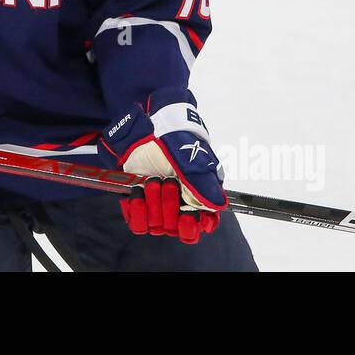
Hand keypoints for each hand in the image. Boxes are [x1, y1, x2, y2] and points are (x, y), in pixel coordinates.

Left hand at [101, 89, 226, 242]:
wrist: (149, 127)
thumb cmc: (176, 140)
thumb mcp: (192, 159)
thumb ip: (203, 184)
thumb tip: (218, 206)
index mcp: (197, 197)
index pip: (201, 226)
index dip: (194, 226)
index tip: (189, 216)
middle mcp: (178, 205)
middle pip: (175, 228)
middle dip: (170, 206)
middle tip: (168, 182)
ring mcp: (157, 204)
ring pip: (156, 225)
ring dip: (154, 205)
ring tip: (152, 181)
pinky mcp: (139, 201)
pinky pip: (137, 221)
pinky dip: (136, 210)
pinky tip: (136, 194)